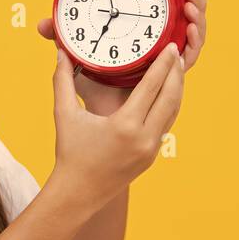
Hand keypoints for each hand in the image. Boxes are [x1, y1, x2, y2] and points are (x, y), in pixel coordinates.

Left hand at [36, 0, 206, 114]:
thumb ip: (64, 39)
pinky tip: (188, 29)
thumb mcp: (79, 60)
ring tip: (191, 2)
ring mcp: (170, 63)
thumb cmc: (93, 94)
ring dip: (197, 15)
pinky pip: (190, 58)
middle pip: (185, 17)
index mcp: (144, 38)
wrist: (99, 128)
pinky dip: (193, 42)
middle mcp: (161, 48)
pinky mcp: (172, 79)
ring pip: (193, 35)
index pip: (166, 7)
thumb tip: (42, 24)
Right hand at [49, 37, 184, 213]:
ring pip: (173, 112)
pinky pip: (167, 125)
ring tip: (176, 70)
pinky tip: (167, 94)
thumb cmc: (69, 153)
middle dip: (176, 73)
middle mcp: (144, 138)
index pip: (152, 86)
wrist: (78, 192)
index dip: (163, 64)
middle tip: (177, 52)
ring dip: (177, 89)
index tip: (170, 46)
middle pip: (171, 97)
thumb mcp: (64, 115)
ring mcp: (151, 149)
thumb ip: (63, 82)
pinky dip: (170, 106)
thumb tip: (61, 54)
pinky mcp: (152, 156)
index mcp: (124, 125)